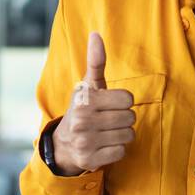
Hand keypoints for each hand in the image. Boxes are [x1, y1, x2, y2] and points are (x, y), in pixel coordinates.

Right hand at [50, 31, 136, 175]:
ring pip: (128, 135)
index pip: (128, 99)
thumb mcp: (88, 86)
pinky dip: (116, 149)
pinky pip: (121, 152)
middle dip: (123, 118)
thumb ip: (96, 61)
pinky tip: (104, 145)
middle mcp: (83, 121)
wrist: (64, 144)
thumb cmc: (84, 109)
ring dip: (122, 134)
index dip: (123, 101)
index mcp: (85, 100)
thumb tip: (96, 34)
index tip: (110, 104)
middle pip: (130, 118)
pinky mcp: (89, 160)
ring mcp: (85, 142)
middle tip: (108, 119)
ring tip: (106, 131)